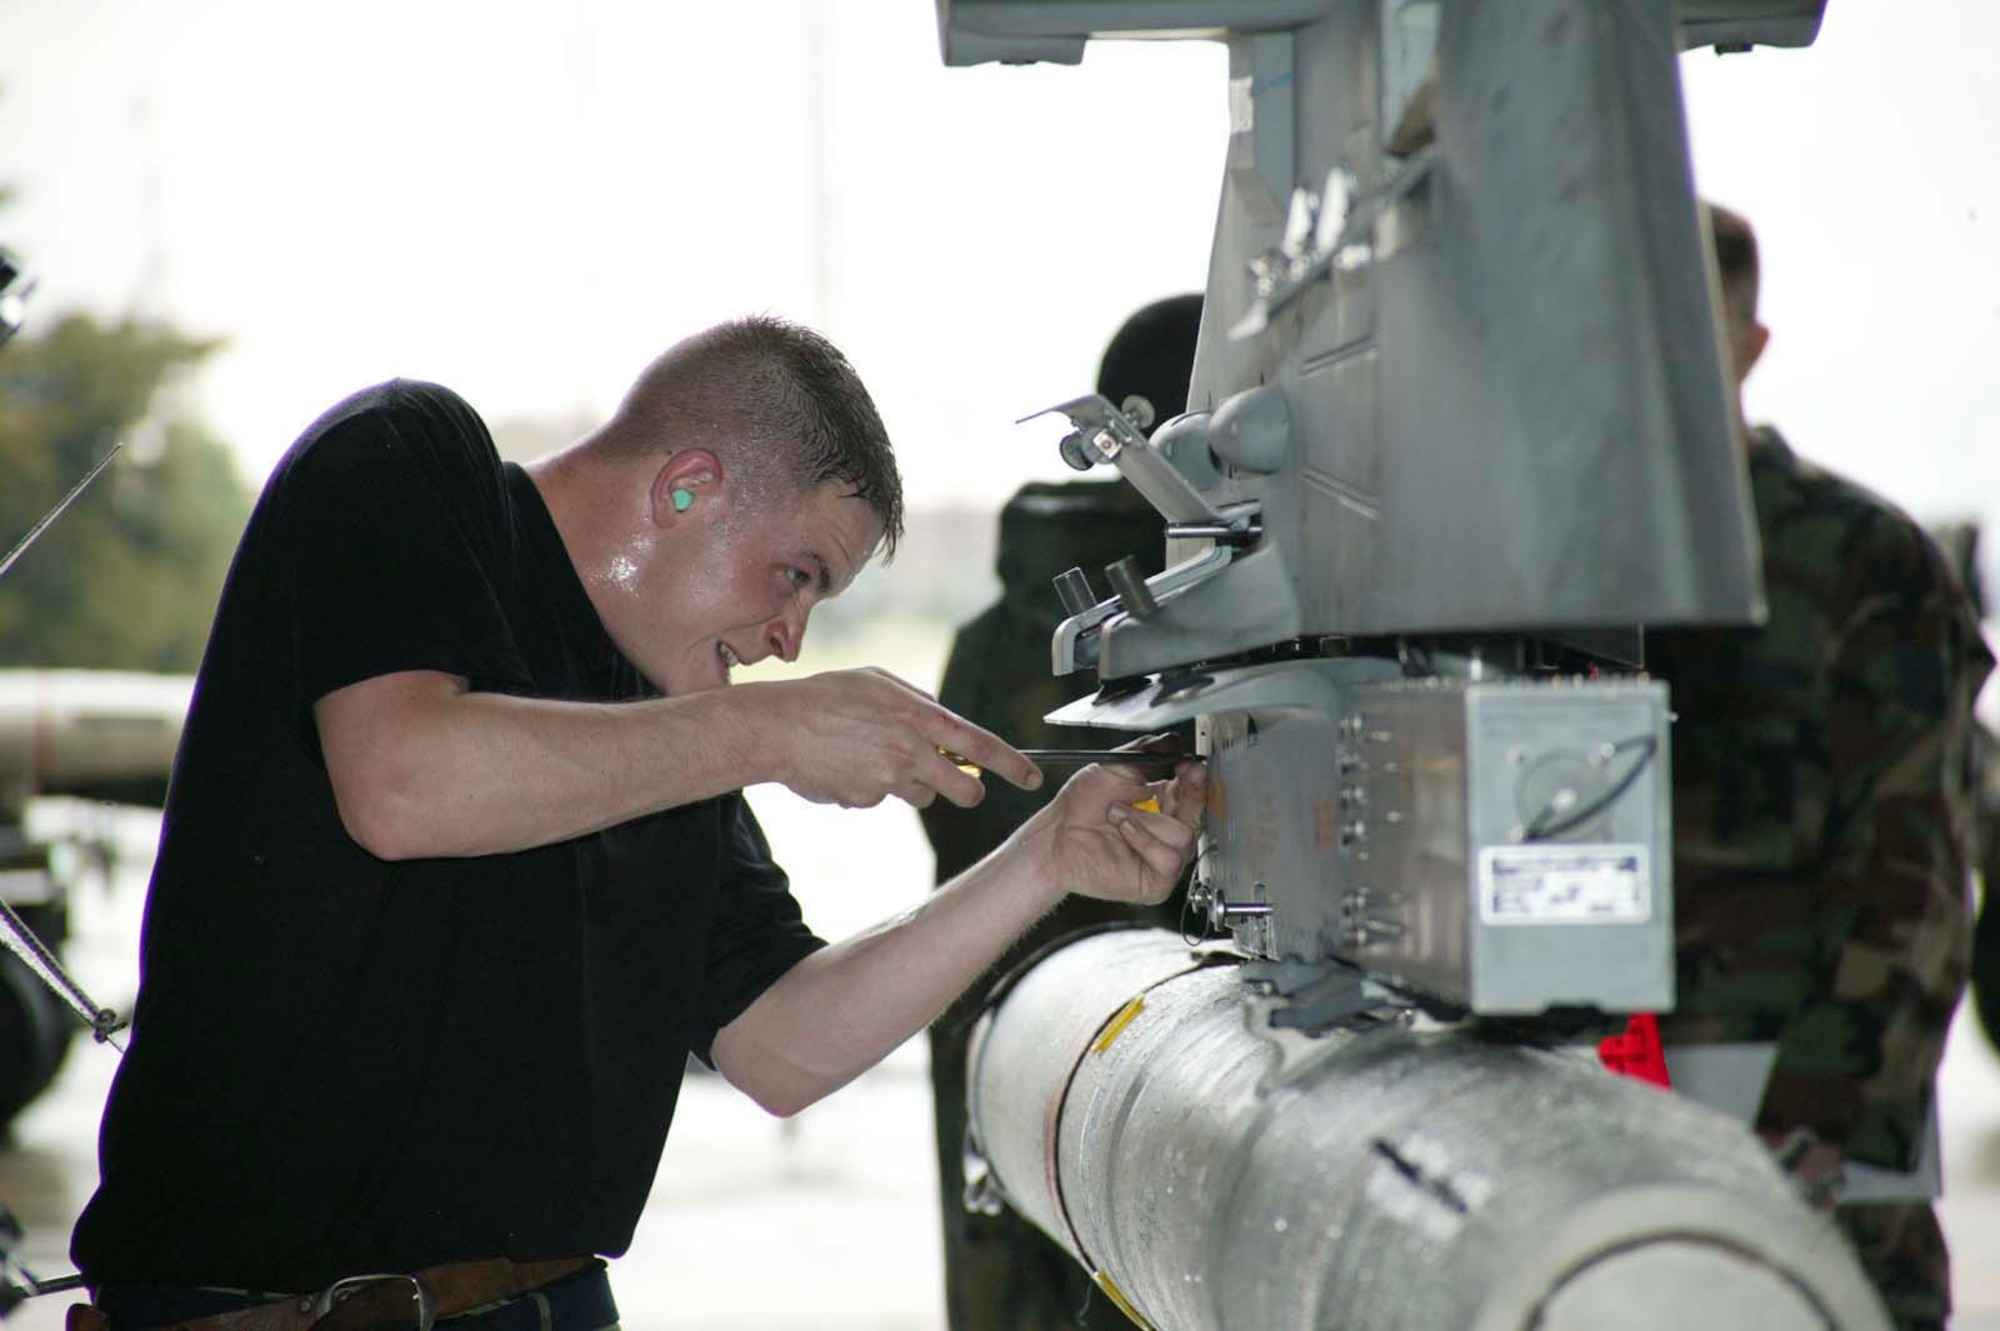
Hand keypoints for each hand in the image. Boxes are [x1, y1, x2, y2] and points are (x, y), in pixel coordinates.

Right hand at [749, 668, 1041, 810]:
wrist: (777, 727)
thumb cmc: (827, 697)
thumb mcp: (880, 682)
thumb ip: (919, 702)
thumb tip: (944, 725)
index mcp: (920, 717)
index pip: (980, 745)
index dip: (1012, 765)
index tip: (1032, 778)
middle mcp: (911, 752)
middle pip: (964, 791)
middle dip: (967, 791)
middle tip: (956, 784)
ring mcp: (889, 781)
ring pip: (921, 797)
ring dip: (910, 785)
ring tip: (873, 757)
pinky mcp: (866, 800)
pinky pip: (881, 800)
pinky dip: (870, 788)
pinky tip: (845, 766)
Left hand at [1024, 738, 1205, 905]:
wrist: (1057, 834)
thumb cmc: (1080, 806)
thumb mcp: (1115, 768)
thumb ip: (1147, 752)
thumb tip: (1174, 741)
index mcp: (1162, 803)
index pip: (1194, 792)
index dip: (1196, 779)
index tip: (1189, 766)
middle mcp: (1166, 830)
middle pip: (1199, 814)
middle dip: (1186, 797)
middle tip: (1161, 786)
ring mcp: (1163, 856)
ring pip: (1184, 836)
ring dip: (1148, 820)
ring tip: (1118, 816)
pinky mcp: (1155, 881)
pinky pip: (1170, 860)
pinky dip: (1146, 842)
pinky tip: (1125, 834)